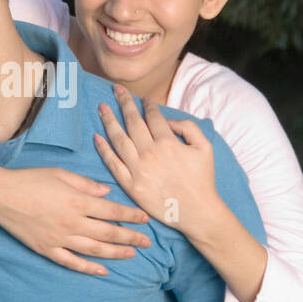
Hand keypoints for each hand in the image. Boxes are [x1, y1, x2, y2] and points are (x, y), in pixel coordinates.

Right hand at [0, 166, 151, 276]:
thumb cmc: (29, 180)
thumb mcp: (60, 174)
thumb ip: (86, 184)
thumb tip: (106, 193)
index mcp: (78, 202)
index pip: (113, 211)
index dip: (131, 216)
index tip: (145, 219)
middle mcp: (72, 223)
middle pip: (109, 233)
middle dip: (131, 237)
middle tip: (147, 242)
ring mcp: (60, 239)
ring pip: (94, 250)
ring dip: (116, 253)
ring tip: (131, 254)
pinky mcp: (47, 249)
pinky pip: (72, 262)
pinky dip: (88, 268)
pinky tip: (102, 271)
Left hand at [94, 85, 218, 238]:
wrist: (197, 212)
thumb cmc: (203, 179)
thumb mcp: (205, 147)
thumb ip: (188, 127)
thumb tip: (167, 120)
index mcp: (168, 142)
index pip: (153, 117)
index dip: (147, 105)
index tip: (143, 99)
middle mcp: (150, 152)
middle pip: (132, 122)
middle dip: (124, 103)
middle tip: (116, 89)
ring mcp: (138, 169)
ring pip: (118, 139)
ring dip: (109, 120)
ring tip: (102, 107)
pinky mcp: (130, 184)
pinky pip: (112, 163)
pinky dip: (103, 149)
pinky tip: (97, 137)